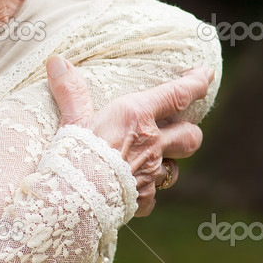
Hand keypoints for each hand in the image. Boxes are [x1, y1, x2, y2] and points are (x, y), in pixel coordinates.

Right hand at [46, 55, 213, 216]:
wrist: (74, 201)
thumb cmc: (73, 156)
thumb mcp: (71, 119)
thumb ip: (71, 91)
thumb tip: (57, 61)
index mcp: (137, 116)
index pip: (178, 94)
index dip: (196, 83)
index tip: (205, 74)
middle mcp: (152, 143)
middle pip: (190, 135)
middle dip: (187, 131)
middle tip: (175, 129)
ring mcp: (151, 172)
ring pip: (175, 168)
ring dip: (166, 163)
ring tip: (148, 161)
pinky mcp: (144, 198)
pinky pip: (153, 195)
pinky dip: (145, 192)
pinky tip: (130, 189)